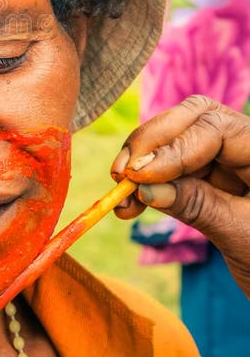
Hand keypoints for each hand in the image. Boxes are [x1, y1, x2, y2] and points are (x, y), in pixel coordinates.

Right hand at [111, 95, 249, 298]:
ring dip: (144, 165)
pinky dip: (152, 184)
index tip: (137, 174)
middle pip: (194, 119)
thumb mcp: (243, 237)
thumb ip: (197, 206)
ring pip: (179, 142)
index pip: (214, 129)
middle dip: (152, 142)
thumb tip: (144, 187)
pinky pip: (177, 171)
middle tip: (121, 172)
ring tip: (121, 195)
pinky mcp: (217, 180)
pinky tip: (131, 205)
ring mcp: (233, 161)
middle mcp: (249, 146)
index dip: (172, 148)